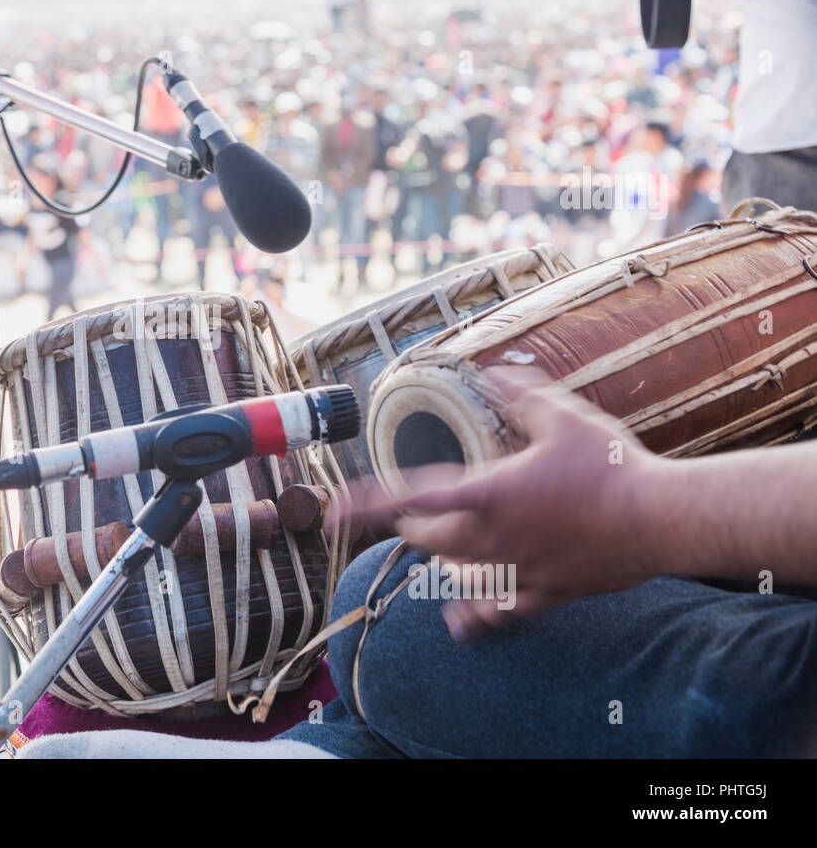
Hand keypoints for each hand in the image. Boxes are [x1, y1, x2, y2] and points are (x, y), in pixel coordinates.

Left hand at [392, 367, 665, 639]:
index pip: (410, 498)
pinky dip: (472, 615)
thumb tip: (497, 373)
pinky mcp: (543, 593)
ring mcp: (516, 570)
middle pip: (428, 539)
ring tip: (435, 549)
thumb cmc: (611, 466)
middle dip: (411, 526)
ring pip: (456, 574)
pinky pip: (496, 612)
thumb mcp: (564, 417)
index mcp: (488, 492)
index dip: (367, 503)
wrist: (660, 520)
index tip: (333, 511)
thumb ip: (523, 395)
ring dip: (439, 560)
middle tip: (407, 515)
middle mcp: (492, 537)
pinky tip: (460, 619)